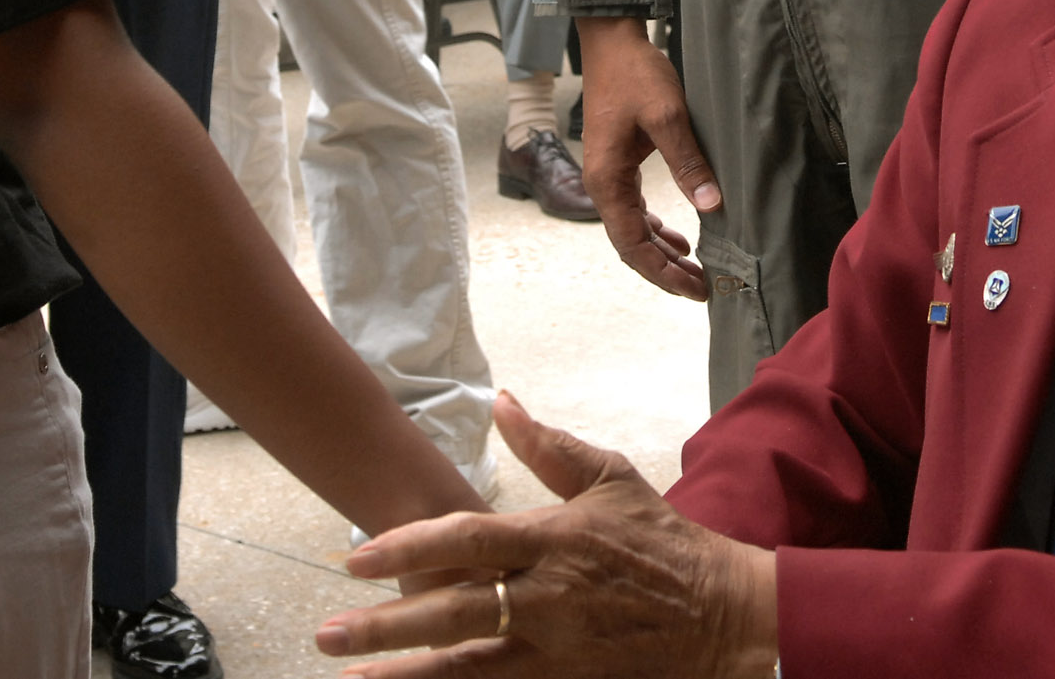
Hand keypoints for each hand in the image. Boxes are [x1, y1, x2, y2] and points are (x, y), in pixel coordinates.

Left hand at [319, 393, 777, 678]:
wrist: (724, 615)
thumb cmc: (664, 540)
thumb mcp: (611, 479)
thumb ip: (548, 447)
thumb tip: (501, 403)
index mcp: (555, 538)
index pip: (465, 540)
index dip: (406, 546)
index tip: (355, 557)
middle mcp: (549, 597)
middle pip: (452, 612)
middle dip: (384, 624)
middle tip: (330, 631)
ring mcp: (558, 649)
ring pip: (468, 668)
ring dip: (405, 676)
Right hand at [576, 18, 716, 299]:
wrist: (612, 41)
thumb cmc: (635, 74)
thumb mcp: (668, 116)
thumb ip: (688, 163)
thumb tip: (713, 207)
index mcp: (607, 180)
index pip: (632, 244)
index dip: (662, 272)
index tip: (695, 288)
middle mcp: (602, 184)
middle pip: (630, 245)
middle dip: (664, 270)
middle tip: (702, 288)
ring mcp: (608, 175)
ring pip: (632, 230)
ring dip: (660, 253)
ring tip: (693, 270)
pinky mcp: (618, 164)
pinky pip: (633, 210)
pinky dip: (653, 229)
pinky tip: (675, 237)